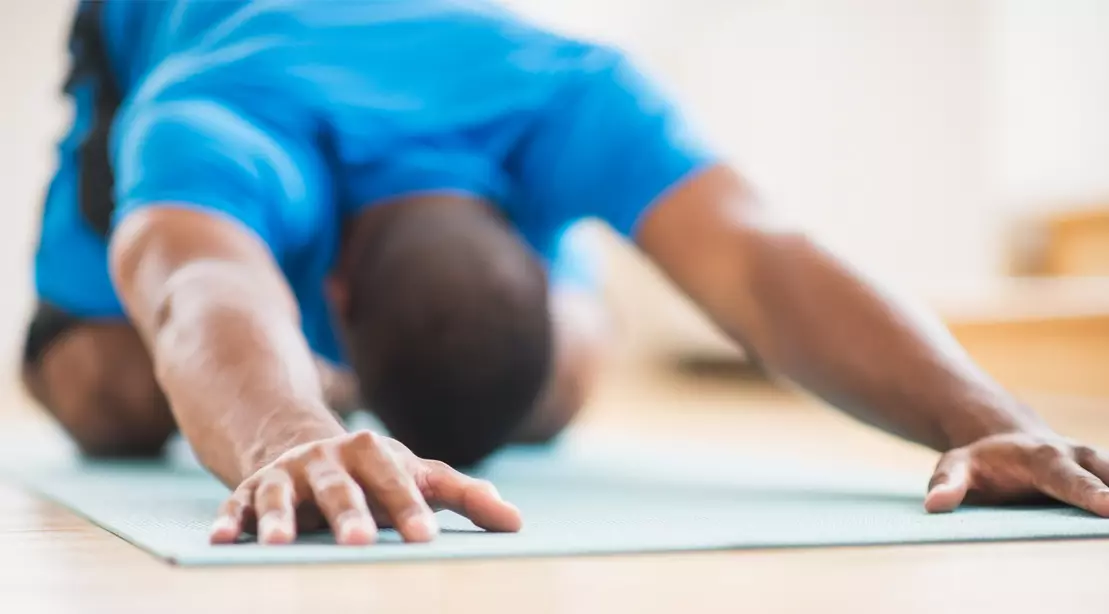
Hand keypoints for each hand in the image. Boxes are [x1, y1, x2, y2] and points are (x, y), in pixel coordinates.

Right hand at [209, 430, 522, 544]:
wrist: (306, 442)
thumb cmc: (378, 471)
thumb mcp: (419, 475)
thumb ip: (465, 496)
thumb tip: (516, 523)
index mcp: (373, 453)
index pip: (397, 481)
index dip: (410, 508)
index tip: (426, 539)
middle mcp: (327, 460)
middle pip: (340, 487)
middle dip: (349, 513)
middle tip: (361, 542)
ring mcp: (287, 474)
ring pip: (280, 493)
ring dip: (277, 517)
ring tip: (276, 545)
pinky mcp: (251, 491)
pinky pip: (236, 504)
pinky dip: (228, 521)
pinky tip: (220, 542)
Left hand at [925, 431, 1108, 516]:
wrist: (1006, 441)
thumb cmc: (981, 462)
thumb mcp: (956, 466)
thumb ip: (947, 484)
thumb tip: (934, 505)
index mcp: (1043, 457)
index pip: (1067, 478)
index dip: (1089, 493)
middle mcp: (1080, 457)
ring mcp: (1100, 467)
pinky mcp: (1107, 479)